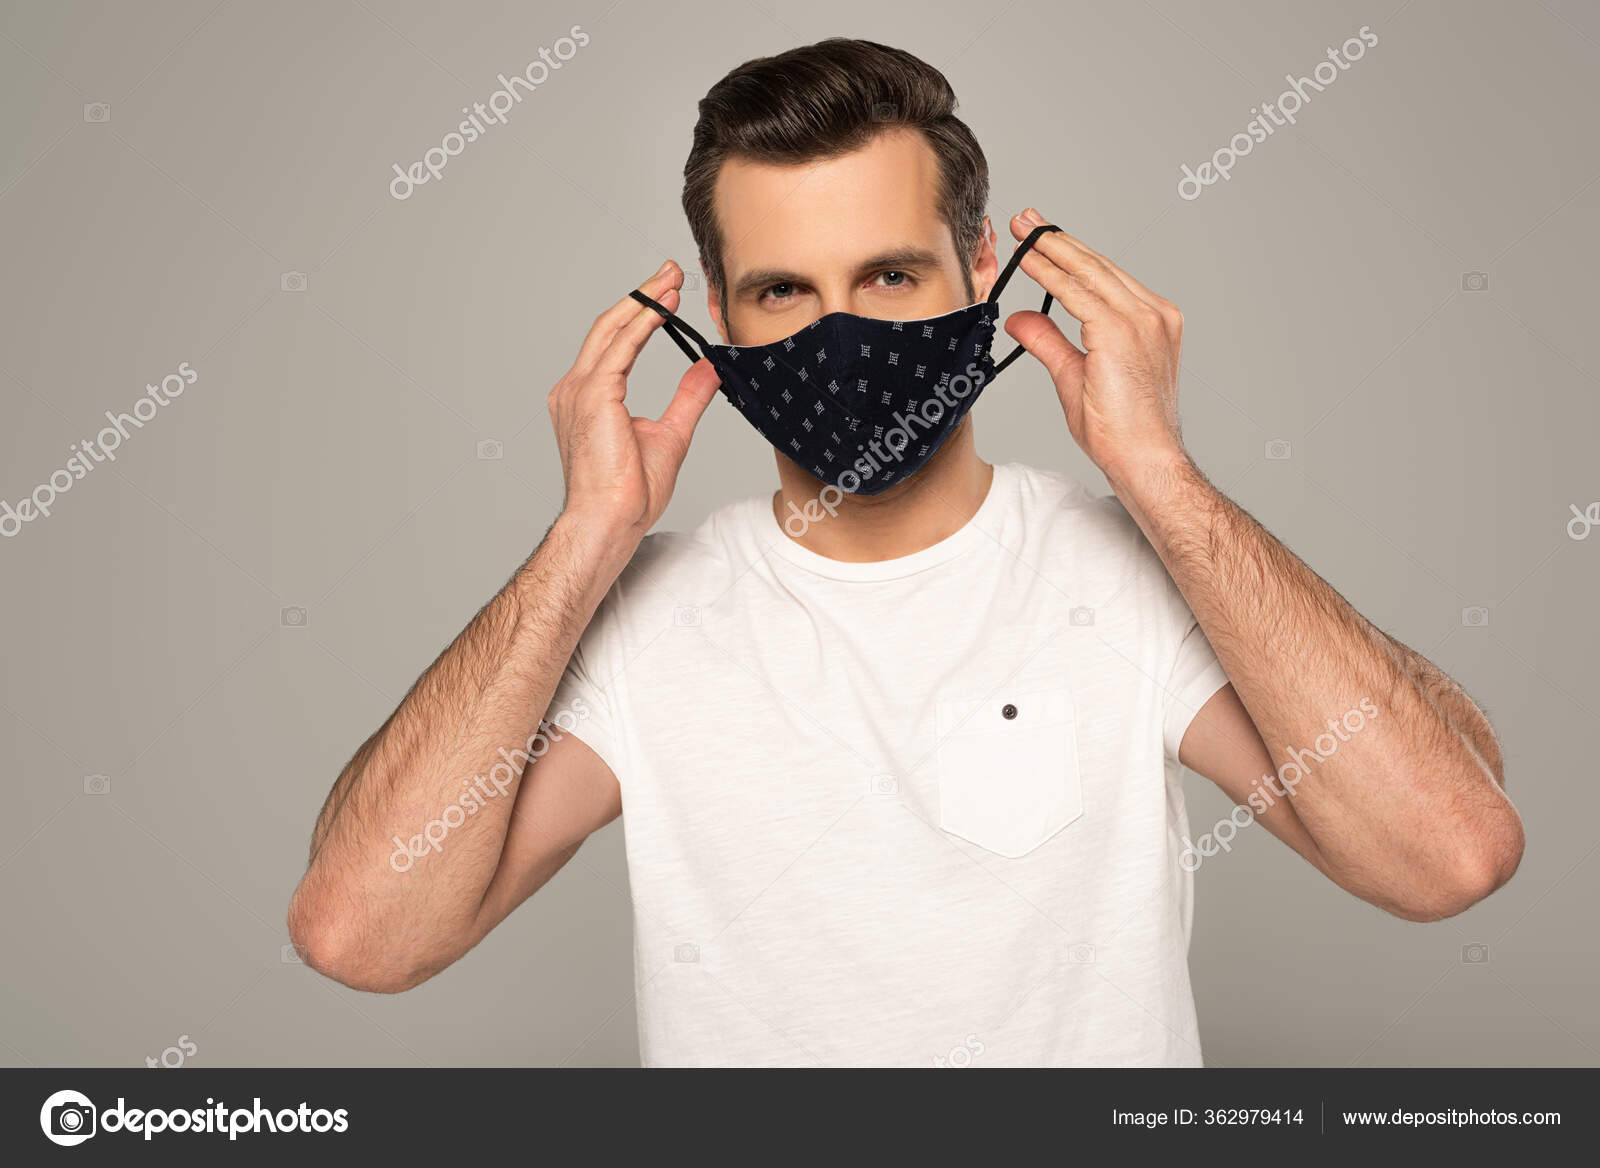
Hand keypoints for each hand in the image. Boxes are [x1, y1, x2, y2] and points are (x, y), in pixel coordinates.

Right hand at [547, 261, 721, 546]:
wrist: (610, 521)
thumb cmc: (630, 493)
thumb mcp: (671, 434)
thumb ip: (688, 397)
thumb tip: (707, 369)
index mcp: (589, 398)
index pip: (615, 342)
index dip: (642, 313)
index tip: (668, 291)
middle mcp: (575, 388)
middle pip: (610, 326)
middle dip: (642, 294)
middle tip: (671, 271)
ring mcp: (578, 390)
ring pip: (612, 329)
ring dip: (644, 300)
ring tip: (671, 279)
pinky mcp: (592, 395)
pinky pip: (620, 348)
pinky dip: (643, 323)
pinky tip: (663, 307)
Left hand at [1000, 208, 1189, 483]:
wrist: (1144, 459)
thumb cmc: (1120, 431)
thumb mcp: (1075, 376)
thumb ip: (1049, 342)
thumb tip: (1020, 319)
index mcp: (1151, 321)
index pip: (1103, 277)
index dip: (1069, 255)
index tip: (1041, 237)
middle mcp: (1152, 314)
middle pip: (1097, 266)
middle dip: (1057, 240)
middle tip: (1025, 219)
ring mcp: (1142, 319)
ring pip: (1088, 273)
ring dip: (1051, 248)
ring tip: (1022, 229)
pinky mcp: (1122, 331)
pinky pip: (1077, 294)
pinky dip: (1050, 275)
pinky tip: (1028, 262)